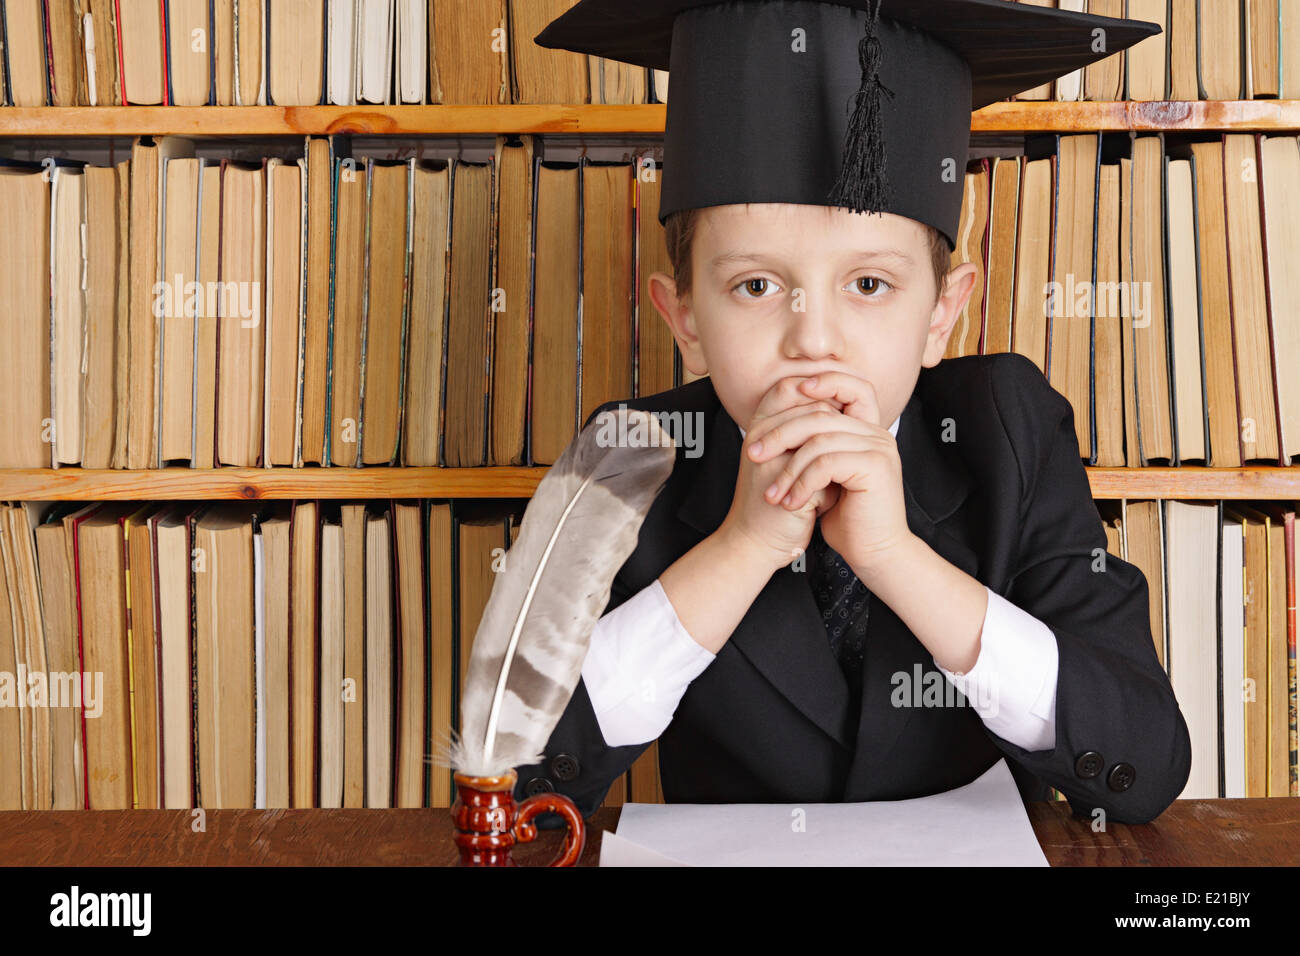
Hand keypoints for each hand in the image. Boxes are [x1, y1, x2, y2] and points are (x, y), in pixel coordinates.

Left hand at [744, 372, 913, 581]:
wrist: (873, 554)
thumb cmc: (846, 520)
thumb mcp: (821, 478)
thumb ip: (811, 448)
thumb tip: (775, 423)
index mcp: (863, 429)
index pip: (828, 395)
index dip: (793, 403)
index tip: (758, 428)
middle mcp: (874, 432)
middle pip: (817, 414)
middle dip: (779, 434)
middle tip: (754, 455)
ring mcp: (878, 446)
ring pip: (818, 439)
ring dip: (788, 468)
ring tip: (774, 494)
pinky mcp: (875, 465)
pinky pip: (827, 462)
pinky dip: (802, 483)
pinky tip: (792, 503)